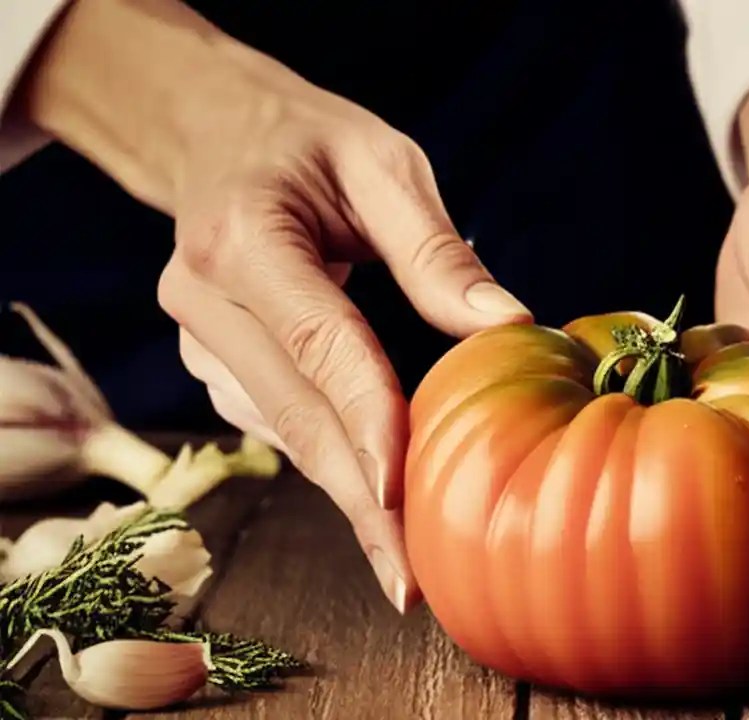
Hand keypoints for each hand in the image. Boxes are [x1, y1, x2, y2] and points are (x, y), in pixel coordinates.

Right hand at [17, 0, 531, 611]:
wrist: (212, 133)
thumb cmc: (306, 141)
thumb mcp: (383, 164)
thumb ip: (437, 250)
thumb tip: (509, 324)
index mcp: (243, 235)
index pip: (316, 342)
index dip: (364, 419)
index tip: (402, 490)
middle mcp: (202, 297)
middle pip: (295, 413)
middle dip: (359, 497)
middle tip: (411, 574)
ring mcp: (197, 339)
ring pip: (285, 434)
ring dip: (347, 495)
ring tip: (405, 560)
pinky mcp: (212, 365)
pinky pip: (279, 426)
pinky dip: (331, 463)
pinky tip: (376, 504)